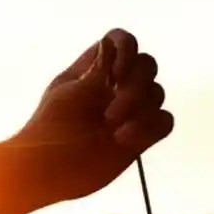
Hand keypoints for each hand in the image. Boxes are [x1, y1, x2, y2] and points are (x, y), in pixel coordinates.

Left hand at [13, 29, 172, 200]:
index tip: (115, 75)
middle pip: (146, 66)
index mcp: (94, 69)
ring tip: (112, 131)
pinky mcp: (141, 136)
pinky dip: (150, 128)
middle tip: (108, 115)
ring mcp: (130, 111)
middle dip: (134, 88)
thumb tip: (109, 42)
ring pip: (157, 93)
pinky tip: (124, 140)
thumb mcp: (68, 95)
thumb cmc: (49, 130)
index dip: (127, 51)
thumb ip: (95, 70)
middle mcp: (115, 86)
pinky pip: (164, 121)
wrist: (49, 171)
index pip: (122, 42)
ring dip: (138, 110)